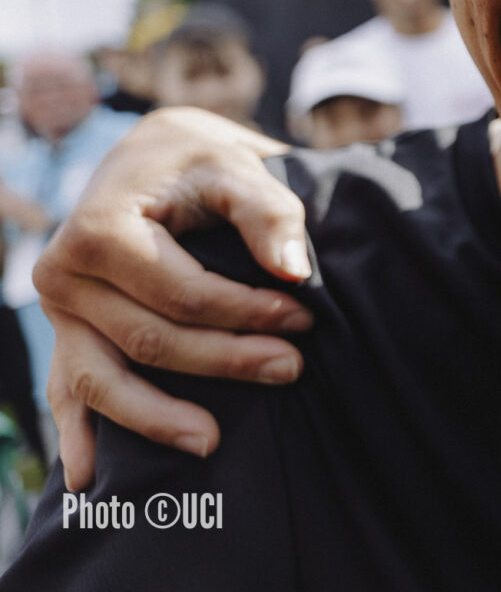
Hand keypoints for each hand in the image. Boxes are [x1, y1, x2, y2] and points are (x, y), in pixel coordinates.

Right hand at [33, 107, 313, 488]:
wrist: (155, 158)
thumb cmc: (199, 164)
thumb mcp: (235, 168)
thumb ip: (269, 212)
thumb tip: (295, 270)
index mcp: (99, 230)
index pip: (181, 294)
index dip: (244, 312)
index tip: (302, 318)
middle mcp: (63, 275)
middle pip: (149, 340)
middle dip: (224, 361)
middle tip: (292, 369)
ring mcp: (59, 312)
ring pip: (102, 381)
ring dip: (157, 418)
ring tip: (213, 442)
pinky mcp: (67, 334)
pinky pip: (67, 392)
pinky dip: (79, 436)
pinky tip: (90, 480)